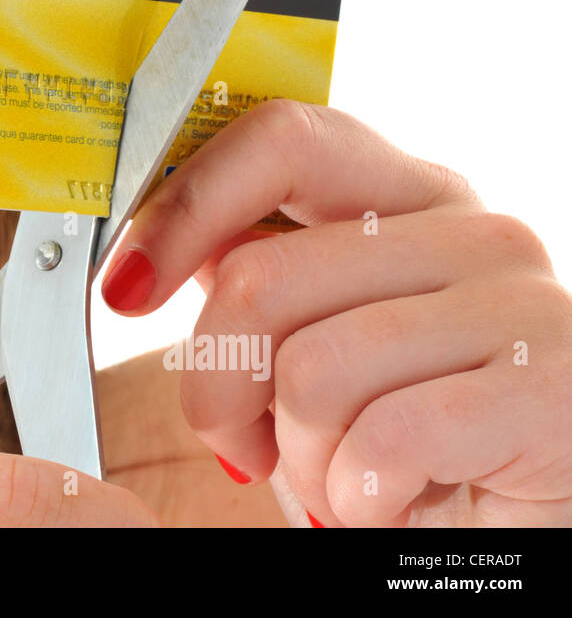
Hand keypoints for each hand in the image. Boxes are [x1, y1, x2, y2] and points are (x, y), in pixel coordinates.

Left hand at [99, 99, 571, 526]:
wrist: (526, 517)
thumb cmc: (411, 437)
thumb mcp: (322, 337)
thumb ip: (259, 281)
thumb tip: (141, 259)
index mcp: (407, 196)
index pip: (280, 139)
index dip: (183, 207)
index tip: (126, 287)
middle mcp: (469, 229)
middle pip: (260, 278)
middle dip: (218, 389)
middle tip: (246, 444)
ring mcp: (517, 301)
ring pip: (311, 370)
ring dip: (299, 459)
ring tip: (343, 478)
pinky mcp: (547, 388)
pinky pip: (382, 442)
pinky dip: (358, 499)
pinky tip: (391, 503)